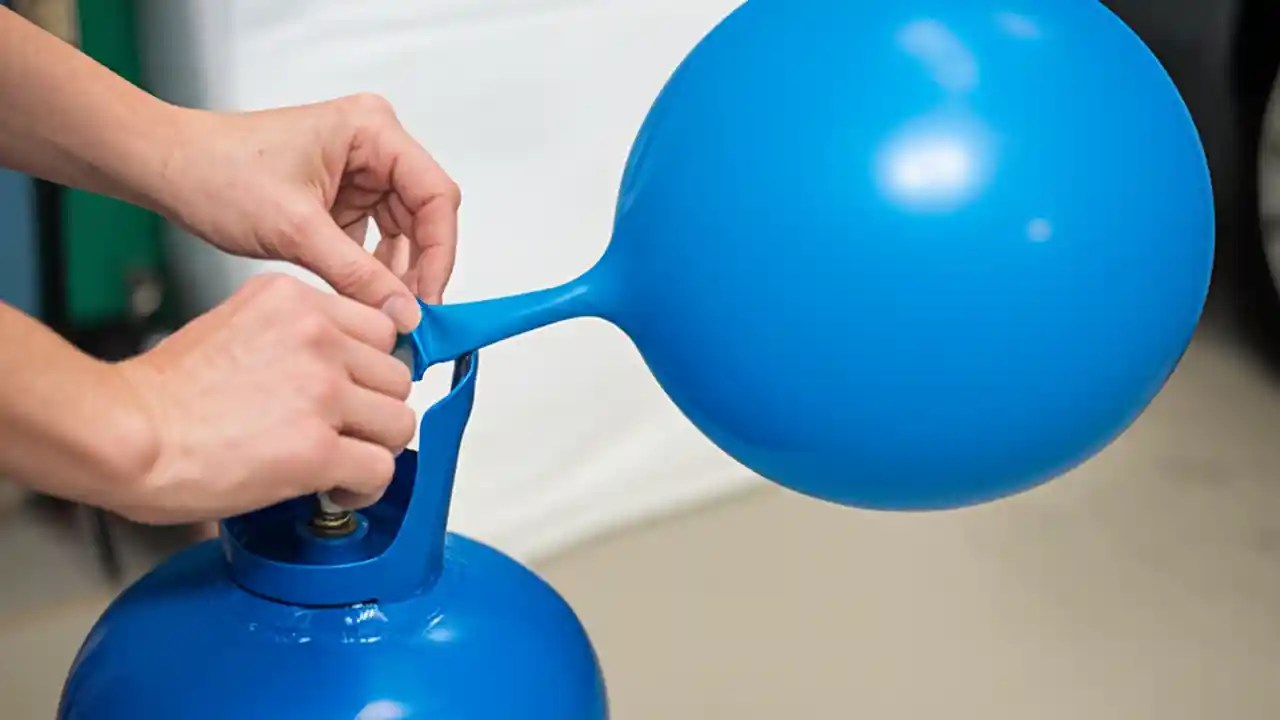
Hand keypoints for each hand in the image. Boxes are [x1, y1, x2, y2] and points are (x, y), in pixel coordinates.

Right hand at [109, 273, 414, 523]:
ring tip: (342, 462)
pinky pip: (381, 469)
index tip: (356, 389)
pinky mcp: (317, 447)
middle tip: (345, 431)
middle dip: (375, 409)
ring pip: (400, 421)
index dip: (371, 367)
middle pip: (397, 375)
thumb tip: (333, 367)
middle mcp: (316, 337)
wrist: (125, 434)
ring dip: (375, 448)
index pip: (380, 327)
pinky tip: (336, 491)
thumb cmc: (163, 394)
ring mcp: (321, 391)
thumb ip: (292, 336)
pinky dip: (364, 488)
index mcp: (294, 301)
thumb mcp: (236, 328)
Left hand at [157, 94, 461, 328]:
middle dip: (419, 267)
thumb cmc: (217, 172)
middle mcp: (372, 144)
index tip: (431, 298)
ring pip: (403, 231)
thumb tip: (405, 313)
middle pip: (424, 215)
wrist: (166, 169)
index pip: (436, 195)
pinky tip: (364, 298)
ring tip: (387, 313)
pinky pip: (375, 238)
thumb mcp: (296, 230)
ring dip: (395, 273)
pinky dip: (371, 270)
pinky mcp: (340, 195)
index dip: (440, 251)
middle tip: (412, 316)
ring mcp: (358, 170)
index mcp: (371, 130)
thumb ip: (358, 275)